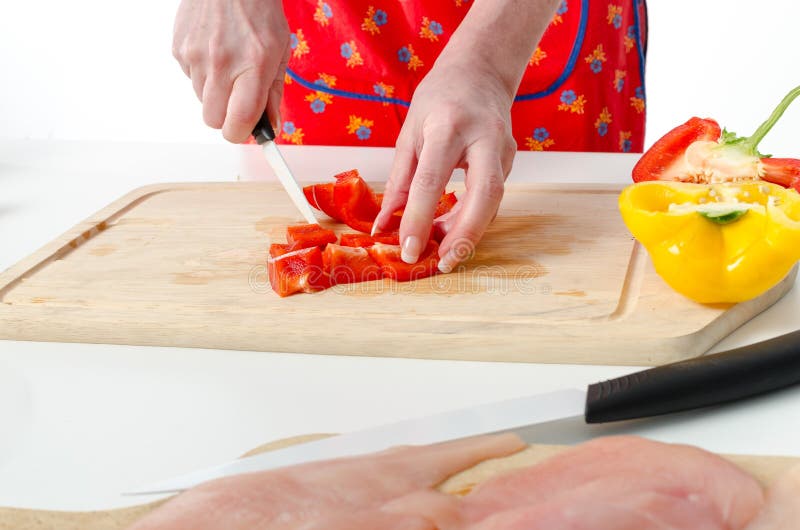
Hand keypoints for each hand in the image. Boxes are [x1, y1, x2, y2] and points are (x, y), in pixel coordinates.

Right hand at [172, 0, 289, 141]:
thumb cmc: (259, 13)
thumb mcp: (280, 52)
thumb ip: (274, 94)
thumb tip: (271, 127)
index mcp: (253, 65)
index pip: (238, 122)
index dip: (241, 133)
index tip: (247, 129)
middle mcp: (221, 63)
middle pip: (213, 120)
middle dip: (226, 116)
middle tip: (238, 99)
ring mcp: (195, 55)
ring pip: (201, 100)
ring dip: (215, 92)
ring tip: (228, 64)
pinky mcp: (178, 49)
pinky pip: (189, 79)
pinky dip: (202, 74)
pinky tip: (214, 51)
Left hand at [373, 58, 515, 271]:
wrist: (480, 70)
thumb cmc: (439, 99)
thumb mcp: (410, 133)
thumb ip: (399, 182)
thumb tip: (385, 226)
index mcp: (448, 125)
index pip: (433, 179)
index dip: (419, 218)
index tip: (408, 250)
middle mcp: (484, 137)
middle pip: (484, 195)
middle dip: (465, 235)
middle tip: (444, 263)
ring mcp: (504, 149)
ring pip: (492, 202)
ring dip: (467, 231)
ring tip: (439, 249)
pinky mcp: (510, 161)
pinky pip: (492, 199)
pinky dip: (472, 219)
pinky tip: (451, 230)